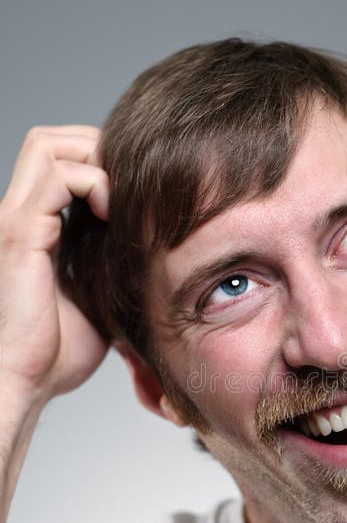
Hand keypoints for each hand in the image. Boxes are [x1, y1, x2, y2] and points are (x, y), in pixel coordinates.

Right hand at [0, 126, 109, 406]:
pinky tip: (113, 213)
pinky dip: (92, 182)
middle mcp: (19, 215)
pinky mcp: (20, 233)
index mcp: (34, 227)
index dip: (100, 164)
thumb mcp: (96, 300)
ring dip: (95, 159)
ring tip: (121, 199)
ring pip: (48, 144)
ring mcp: (15, 220)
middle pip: (50, 139)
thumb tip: (155, 262)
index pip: (61, 162)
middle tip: (132, 186)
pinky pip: (56, 175)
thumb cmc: (56, 353)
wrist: (25, 382)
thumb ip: (111, 269)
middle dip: (98, 148)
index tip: (136, 193)